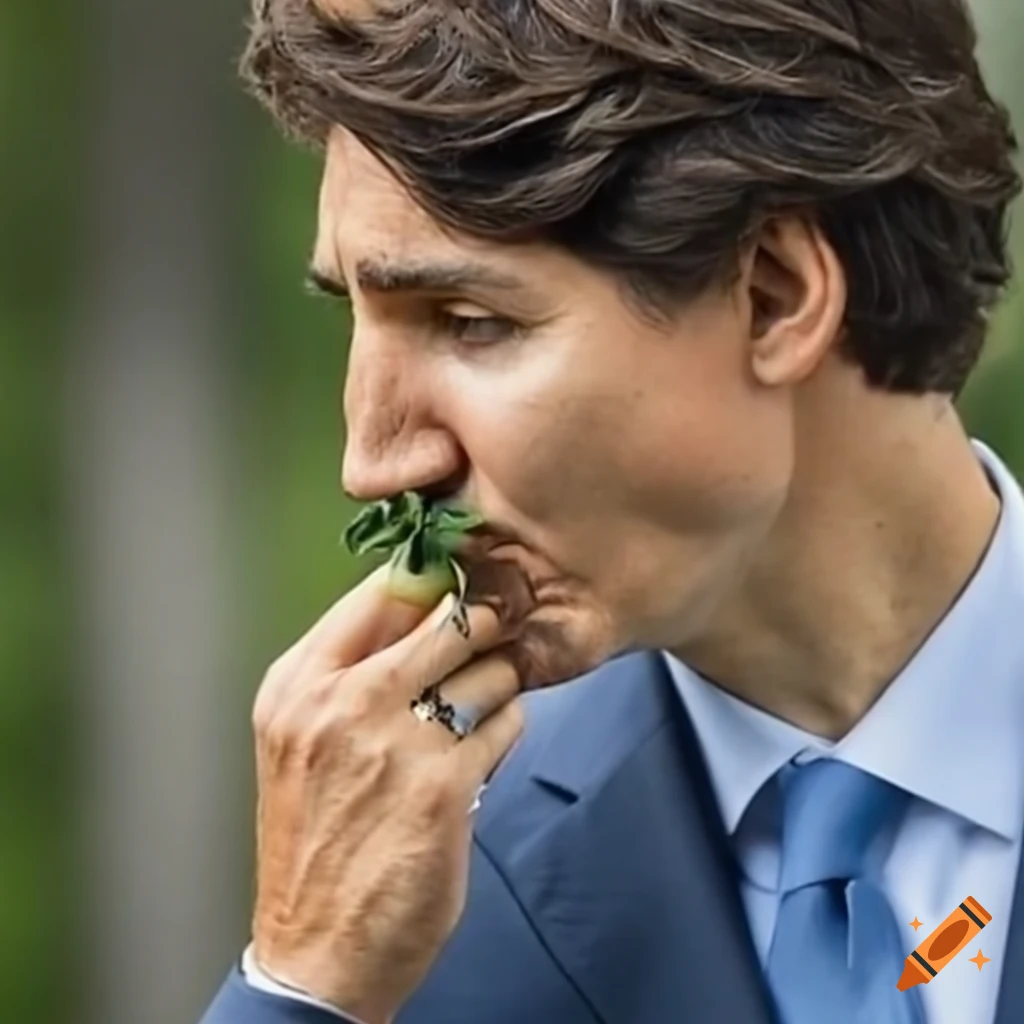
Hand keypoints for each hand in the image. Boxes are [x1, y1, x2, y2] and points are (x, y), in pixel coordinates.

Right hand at [250, 564, 524, 1023]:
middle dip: (482, 625)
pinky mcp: (444, 787)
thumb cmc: (315, 838)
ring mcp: (393, 742)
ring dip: (497, 685)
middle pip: (448, 617)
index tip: (460, 589)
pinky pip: (505, 723)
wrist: (317, 951)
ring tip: (478, 711)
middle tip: (496, 634)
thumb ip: (350, 672)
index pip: (383, 591)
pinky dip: (504, 732)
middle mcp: (340, 703)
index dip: (434, 583)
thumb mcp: (302, 739)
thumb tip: (425, 606)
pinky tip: (480, 756)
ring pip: (488, 668)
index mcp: (298, 684)